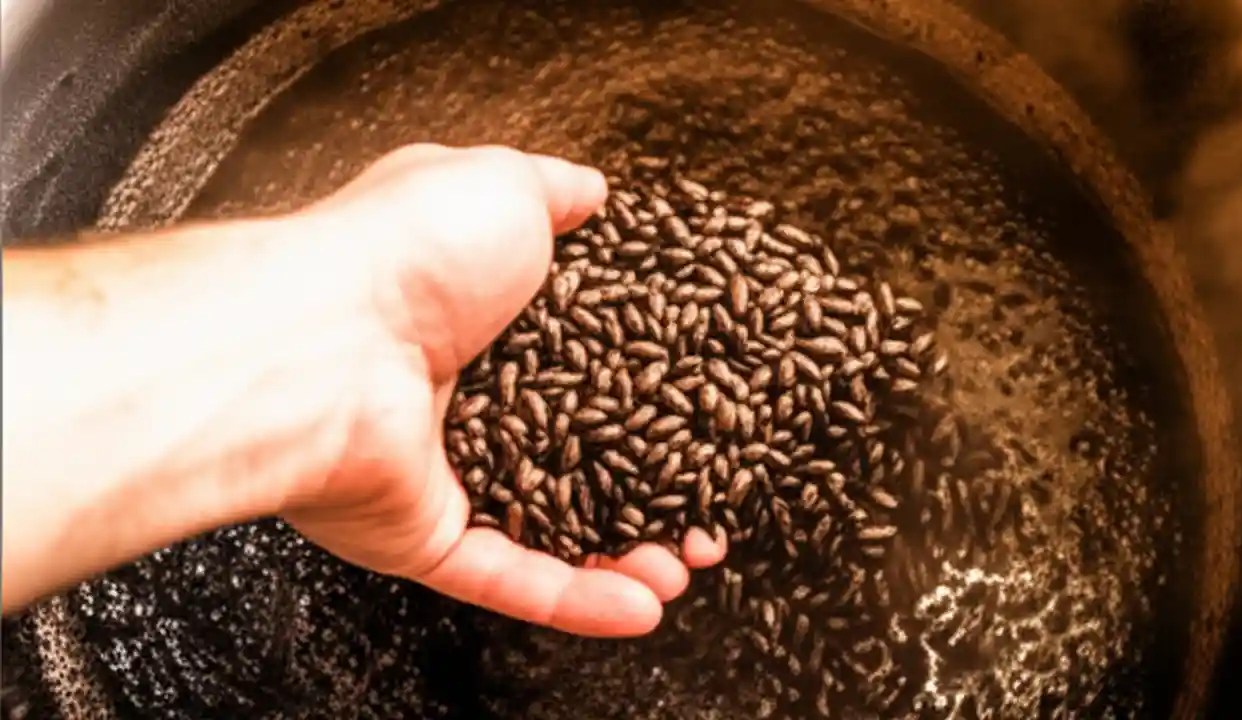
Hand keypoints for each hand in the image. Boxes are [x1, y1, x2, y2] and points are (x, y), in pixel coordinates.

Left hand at [278, 145, 725, 636]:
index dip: (645, 390)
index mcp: (480, 322)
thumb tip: (592, 193)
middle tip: (701, 501)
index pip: (582, 366)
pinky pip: (509, 577)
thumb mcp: (498, 187)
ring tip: (685, 563)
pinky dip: (577, 599)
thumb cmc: (403, 258)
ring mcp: (443, 473)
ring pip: (551, 530)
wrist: (319, 341)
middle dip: (645, 484)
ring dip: (625, 556)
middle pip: (574, 455)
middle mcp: (462, 400)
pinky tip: (641, 602)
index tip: (700, 409)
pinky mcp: (424, 536)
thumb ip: (553, 192)